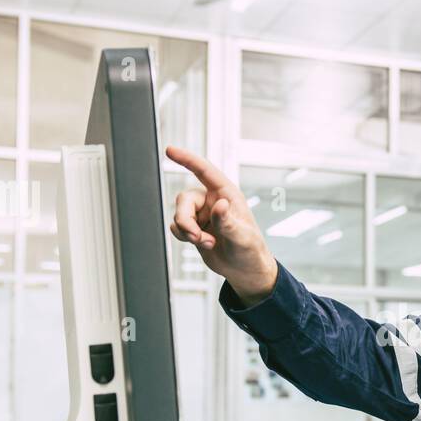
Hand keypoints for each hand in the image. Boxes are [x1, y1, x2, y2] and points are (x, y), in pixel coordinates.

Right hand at [165, 146, 277, 302]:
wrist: (244, 270)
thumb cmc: (250, 250)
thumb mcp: (242, 236)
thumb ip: (228, 221)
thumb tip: (220, 204)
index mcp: (227, 195)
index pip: (205, 171)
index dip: (187, 159)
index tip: (170, 150)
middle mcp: (212, 201)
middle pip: (184, 199)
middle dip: (185, 219)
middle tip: (196, 236)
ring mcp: (202, 215)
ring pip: (178, 214)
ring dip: (187, 231)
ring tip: (206, 242)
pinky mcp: (194, 228)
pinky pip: (176, 227)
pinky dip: (184, 237)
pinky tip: (203, 244)